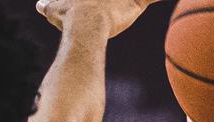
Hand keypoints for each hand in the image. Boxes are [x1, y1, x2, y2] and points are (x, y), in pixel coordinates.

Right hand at [36, 0, 163, 37]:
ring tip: (138, 4)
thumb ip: (48, 5)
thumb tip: (40, 5)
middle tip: (120, 4)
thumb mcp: (54, 9)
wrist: (84, 27)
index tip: (104, 3)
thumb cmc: (69, 18)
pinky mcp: (137, 4)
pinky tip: (173, 0)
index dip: (104, 0)